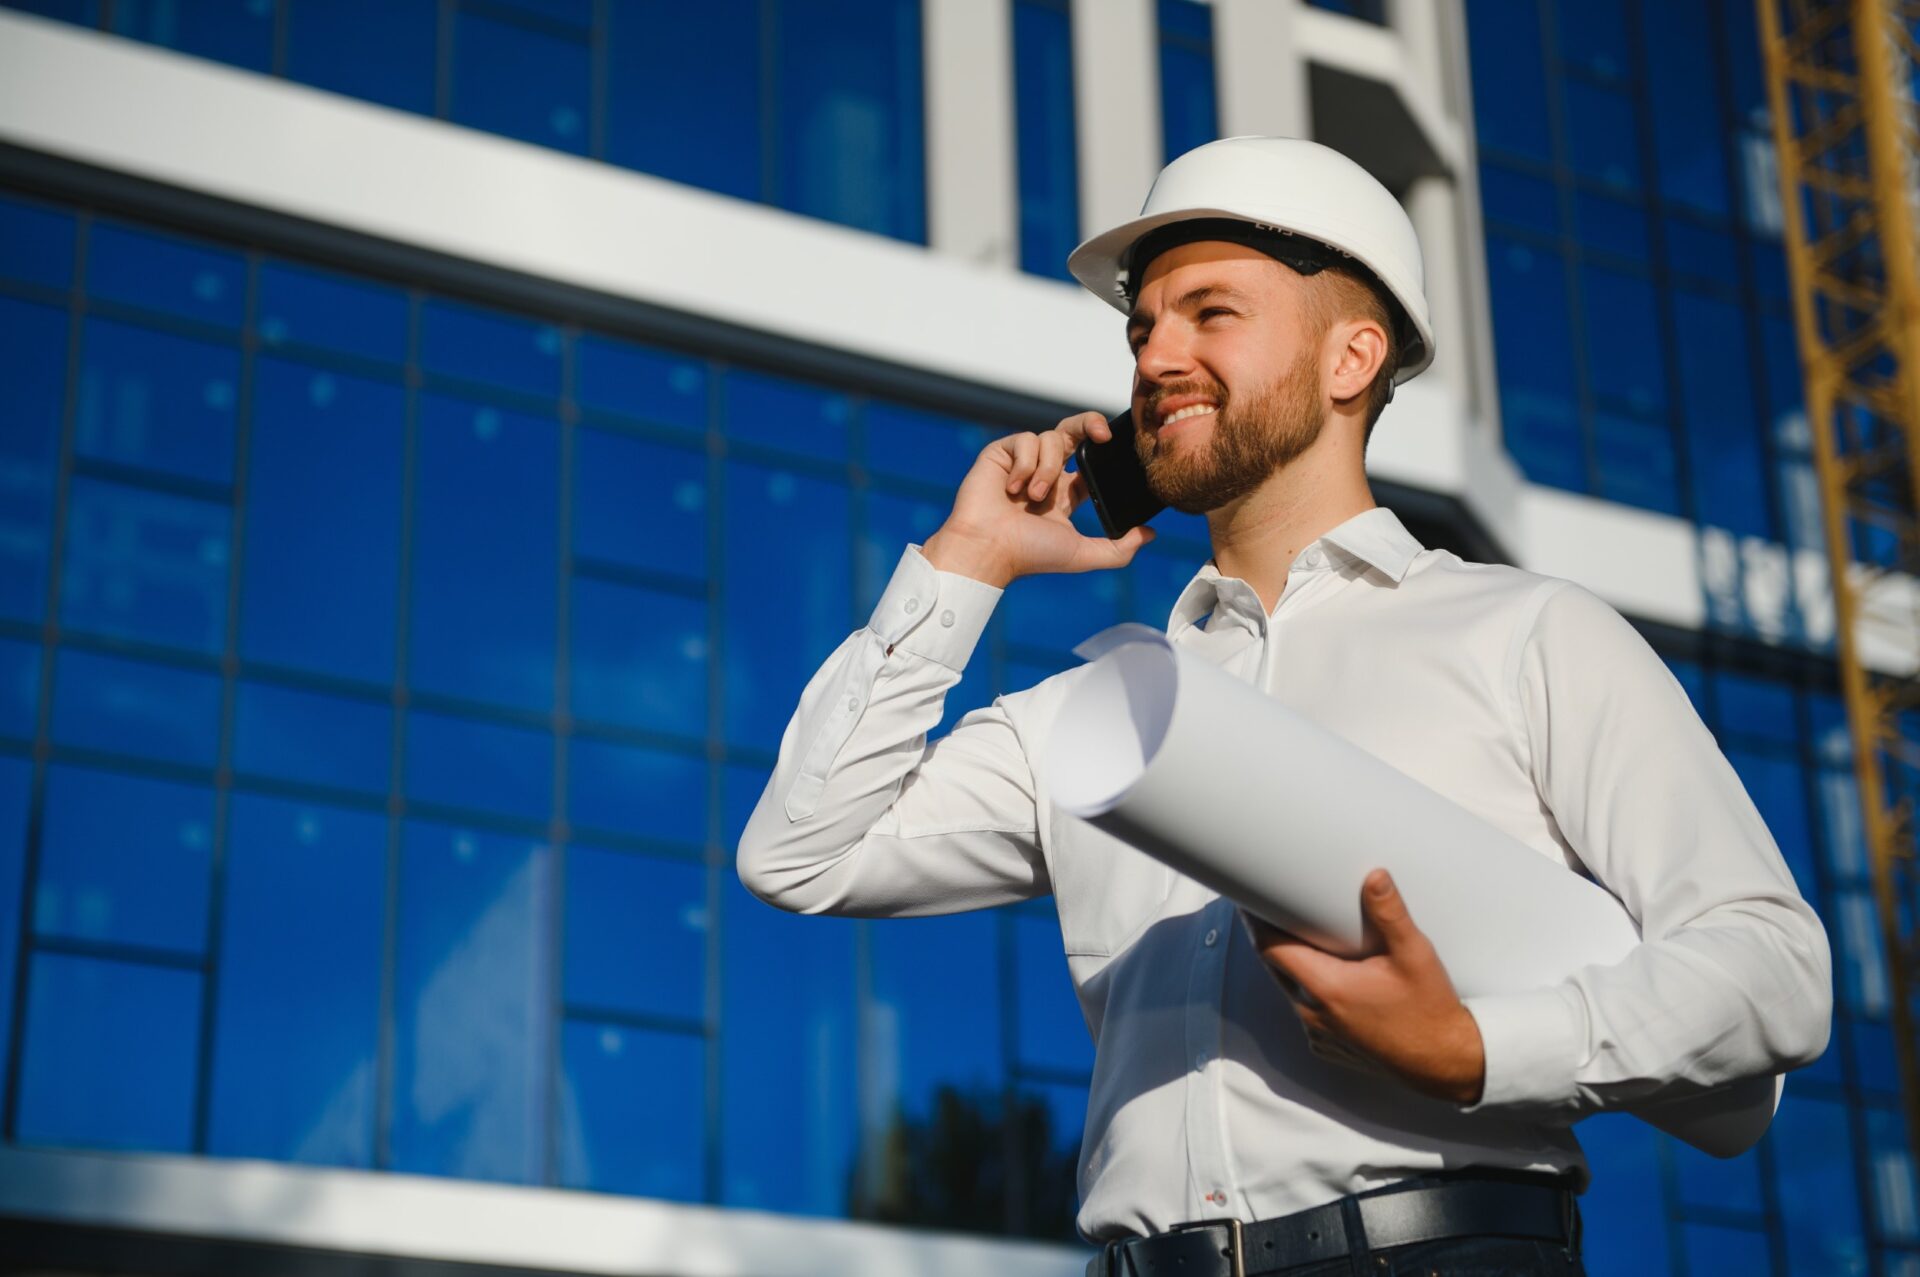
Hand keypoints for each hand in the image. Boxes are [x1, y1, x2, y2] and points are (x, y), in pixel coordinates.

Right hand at [921, 411, 1154, 586]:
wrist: (988, 549)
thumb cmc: (1029, 555)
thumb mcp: (1082, 554)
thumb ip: (1119, 548)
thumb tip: (1150, 534)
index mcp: (1065, 494)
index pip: (1090, 461)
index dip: (1103, 451)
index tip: (1113, 448)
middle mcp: (1046, 474)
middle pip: (1074, 431)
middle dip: (1090, 424)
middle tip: (1101, 434)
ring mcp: (1023, 462)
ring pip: (1052, 438)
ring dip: (1048, 468)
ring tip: (1034, 497)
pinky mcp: (1001, 454)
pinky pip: (1025, 440)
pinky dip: (1025, 464)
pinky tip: (1012, 488)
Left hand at [1248, 870, 1486, 1104]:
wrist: (1446, 1062)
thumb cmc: (1430, 1010)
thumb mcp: (1414, 955)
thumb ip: (1390, 914)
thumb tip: (1374, 877)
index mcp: (1327, 989)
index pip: (1271, 949)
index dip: (1256, 922)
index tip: (1250, 900)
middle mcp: (1315, 1014)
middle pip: (1275, 967)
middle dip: (1271, 937)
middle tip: (1273, 908)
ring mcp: (1319, 1034)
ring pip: (1290, 990)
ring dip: (1290, 964)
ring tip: (1300, 936)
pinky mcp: (1328, 1046)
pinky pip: (1306, 1012)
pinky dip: (1307, 990)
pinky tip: (1327, 975)